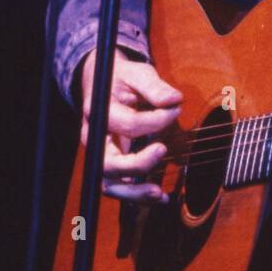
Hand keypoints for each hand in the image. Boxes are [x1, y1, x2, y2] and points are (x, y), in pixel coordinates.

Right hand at [80, 48, 181, 203]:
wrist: (103, 83)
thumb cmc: (122, 79)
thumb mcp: (137, 74)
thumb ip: (154, 87)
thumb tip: (174, 100)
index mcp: (99, 112)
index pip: (128, 123)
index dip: (157, 120)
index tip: (177, 108)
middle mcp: (95, 137)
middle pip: (108, 162)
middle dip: (137, 163)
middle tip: (163, 150)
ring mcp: (101, 154)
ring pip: (109, 182)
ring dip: (134, 191)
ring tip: (159, 193)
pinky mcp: (111, 164)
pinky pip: (119, 186)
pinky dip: (138, 195)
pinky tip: (161, 196)